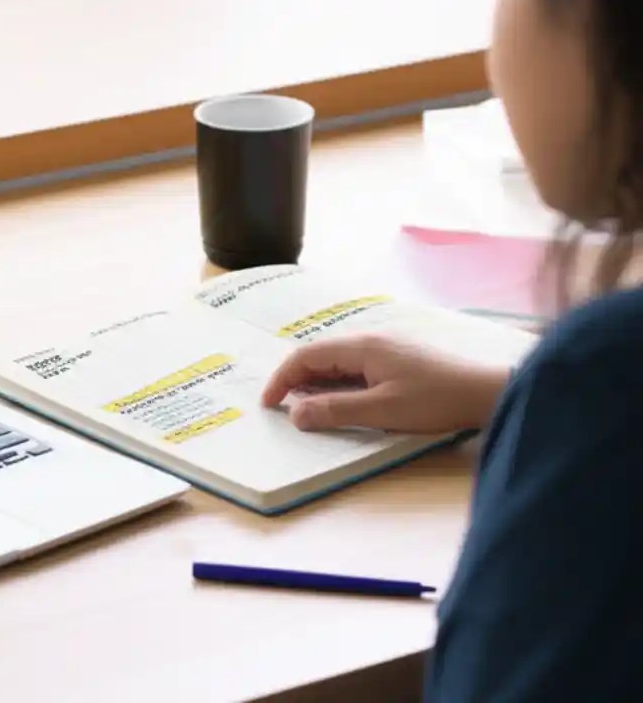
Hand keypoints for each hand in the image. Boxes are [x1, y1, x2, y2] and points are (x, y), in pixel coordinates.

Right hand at [261, 335, 509, 433]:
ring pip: (337, 362)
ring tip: (307, 409)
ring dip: (317, 383)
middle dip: (295, 380)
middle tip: (283, 408)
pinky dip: (337, 384)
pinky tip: (341, 402)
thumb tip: (296, 414)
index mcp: (362, 347)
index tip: (269, 404)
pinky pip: (355, 368)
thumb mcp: (382, 411)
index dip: (281, 379)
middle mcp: (370, 340)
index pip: (306, 356)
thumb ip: (335, 411)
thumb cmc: (436, 400)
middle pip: (319, 355)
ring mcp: (385, 348)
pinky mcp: (398, 360)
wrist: (486, 392)